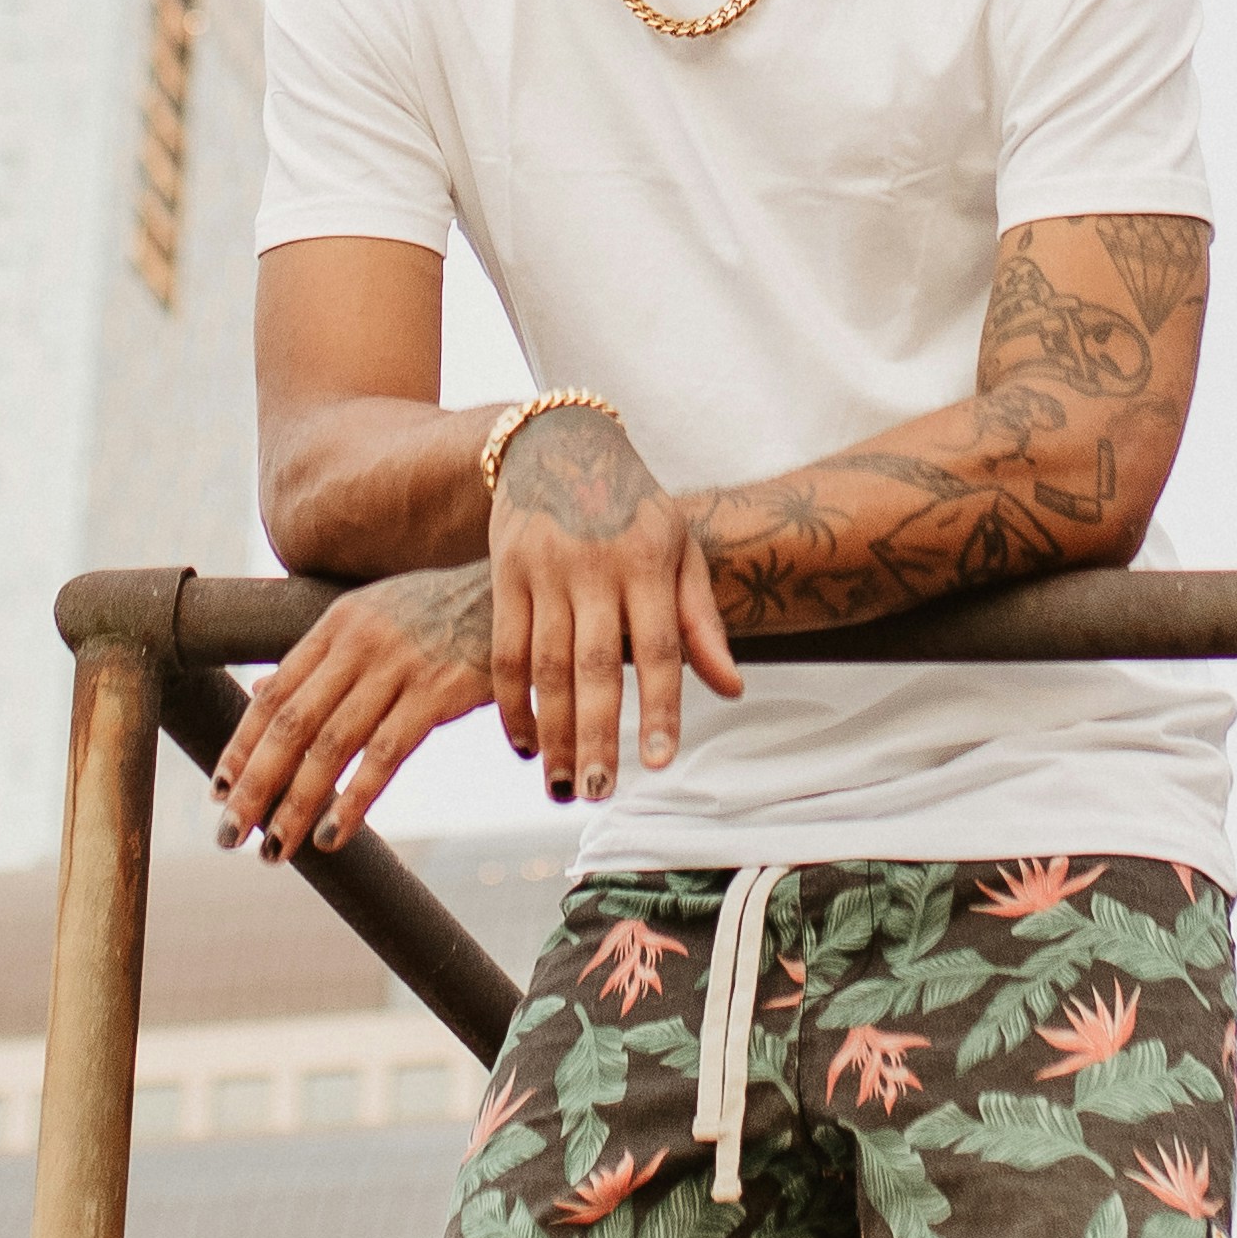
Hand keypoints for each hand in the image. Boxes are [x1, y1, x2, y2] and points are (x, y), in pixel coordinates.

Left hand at [213, 563, 497, 854]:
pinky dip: (354, 799)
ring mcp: (398, 666)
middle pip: (292, 723)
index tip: (220, 791)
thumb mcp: (371, 617)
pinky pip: (386, 754)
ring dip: (296, 803)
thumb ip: (319, 658)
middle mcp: (360, 643)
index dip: (242, 744)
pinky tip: (331, 834)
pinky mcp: (439, 692)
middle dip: (255, 784)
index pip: (275, 693)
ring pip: (331, 745)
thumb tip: (259, 694)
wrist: (514, 592)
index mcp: (337, 626)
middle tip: (229, 835)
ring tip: (273, 850)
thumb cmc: (440, 612)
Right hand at [474, 404, 743, 809]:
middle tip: (600, 792)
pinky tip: (526, 743)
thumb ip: (701, 621)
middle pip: (594, 664)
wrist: (558, 444)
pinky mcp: (504, 573)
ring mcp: (544, 569)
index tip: (661, 762)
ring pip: (545, 665)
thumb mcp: (679, 548)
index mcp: (646, 560)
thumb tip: (732, 689)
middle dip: (596, 733)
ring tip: (566, 785)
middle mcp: (594, 565)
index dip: (661, 705)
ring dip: (554, 731)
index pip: (659, 645)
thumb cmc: (632, 507)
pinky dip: (511, 702)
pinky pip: (504, 649)